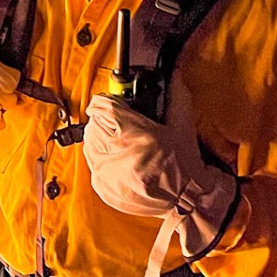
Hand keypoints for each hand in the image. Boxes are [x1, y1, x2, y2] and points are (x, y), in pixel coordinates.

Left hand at [82, 78, 240, 257]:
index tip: (116, 103)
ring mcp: (107, 173)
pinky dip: (103, 159)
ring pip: (89, 142)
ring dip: (102, 138)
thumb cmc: (185, 166)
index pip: (101, 105)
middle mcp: (116, 154)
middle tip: (122, 124)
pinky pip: (92, 163)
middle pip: (93, 122)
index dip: (109, 100)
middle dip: (106, 120)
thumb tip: (174, 75)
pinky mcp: (103, 188)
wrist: (188, 201)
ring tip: (121, 141)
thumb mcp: (182, 126)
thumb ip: (175, 96)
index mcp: (135, 134)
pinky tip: (121, 160)